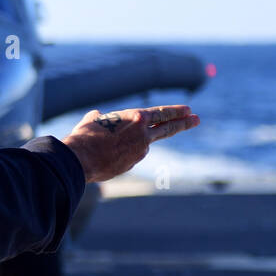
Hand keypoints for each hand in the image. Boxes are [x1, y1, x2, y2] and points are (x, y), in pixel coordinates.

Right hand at [60, 104, 199, 182]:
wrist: (79, 159)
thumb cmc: (84, 136)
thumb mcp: (92, 120)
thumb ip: (100, 117)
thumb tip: (97, 114)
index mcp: (136, 118)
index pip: (161, 113)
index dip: (175, 112)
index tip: (188, 110)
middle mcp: (142, 134)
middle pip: (167, 128)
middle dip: (183, 123)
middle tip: (196, 119)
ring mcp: (140, 151)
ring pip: (141, 144)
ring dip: (131, 143)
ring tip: (108, 143)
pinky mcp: (133, 164)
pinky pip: (130, 156)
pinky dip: (122, 154)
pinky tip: (105, 155)